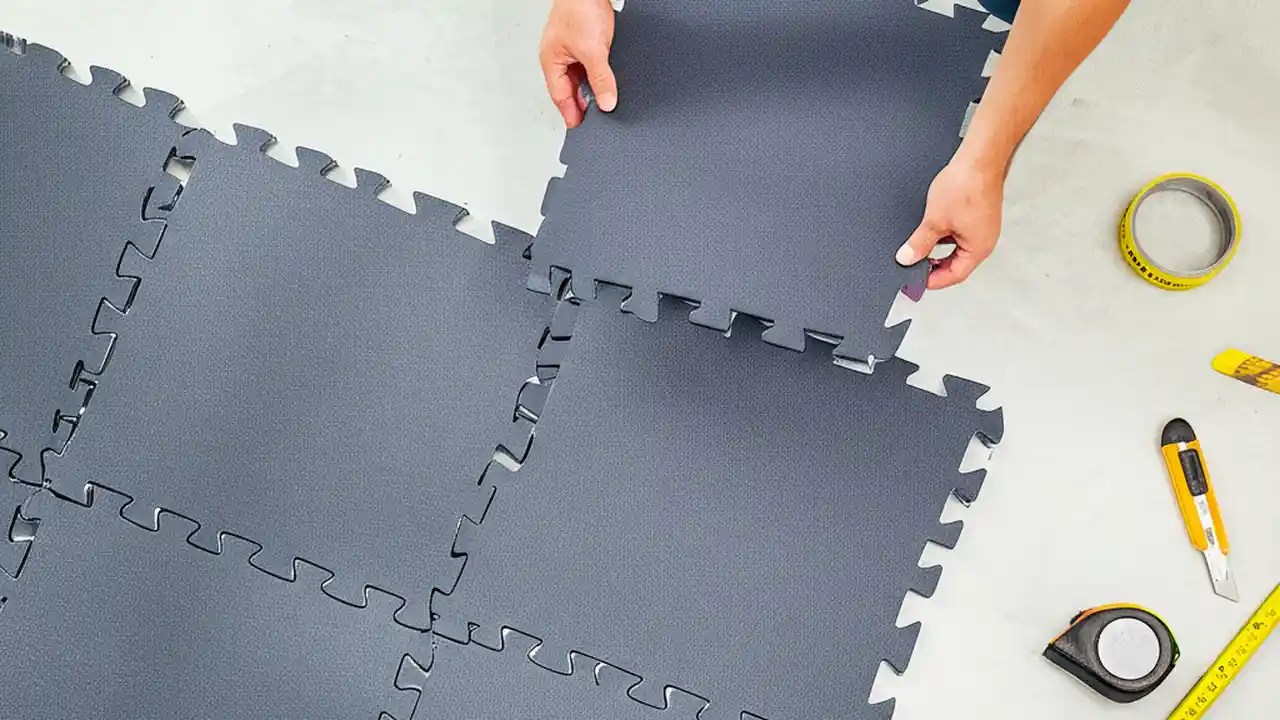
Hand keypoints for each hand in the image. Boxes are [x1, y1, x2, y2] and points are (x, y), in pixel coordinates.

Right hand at [539, 0, 617, 127]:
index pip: (560, 97)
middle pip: (570, 89)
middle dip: (583, 104)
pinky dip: (597, 75)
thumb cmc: (579, 7)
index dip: (571, 115)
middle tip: (596, 120)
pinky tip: (607, 79)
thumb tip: (606, 102)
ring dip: (591, 88)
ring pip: (580, 78)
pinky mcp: (583, 41)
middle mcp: (558, 57)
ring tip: (604, 101)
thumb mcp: (594, 50)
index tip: (581, 129)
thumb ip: (601, 79)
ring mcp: (570, 49)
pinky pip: (589, 66)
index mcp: (551, 61)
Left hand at [896, 159, 1004, 288]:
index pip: (954, 275)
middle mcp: (984, 240)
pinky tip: (931, 229)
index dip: (933, 280)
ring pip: (957, 248)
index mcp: (978, 248)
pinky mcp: (978, 215)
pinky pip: (960, 234)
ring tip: (919, 247)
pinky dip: (945, 236)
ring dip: (938, 249)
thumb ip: (919, 243)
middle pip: (957, 264)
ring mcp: (983, 227)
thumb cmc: (967, 185)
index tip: (916, 280)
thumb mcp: (934, 220)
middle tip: (915, 266)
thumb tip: (908, 258)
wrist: (979, 158)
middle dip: (935, 266)